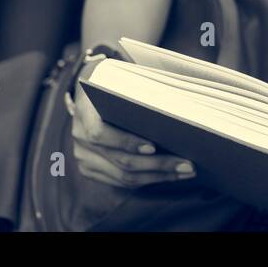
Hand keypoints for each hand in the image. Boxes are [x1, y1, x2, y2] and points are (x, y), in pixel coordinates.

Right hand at [70, 64, 196, 188]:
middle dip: (158, 164)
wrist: (90, 95)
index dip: (127, 142)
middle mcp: (80, 140)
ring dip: (159, 176)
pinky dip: (149, 179)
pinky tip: (170, 174)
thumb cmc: (114, 86)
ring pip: (124, 177)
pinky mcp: (91, 171)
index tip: (154, 146)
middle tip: (187, 164)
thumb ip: (139, 97)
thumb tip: (176, 112)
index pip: (101, 134)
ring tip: (185, 171)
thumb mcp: (121, 84)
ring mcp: (84, 158)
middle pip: (121, 160)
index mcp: (84, 113)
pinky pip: (123, 182)